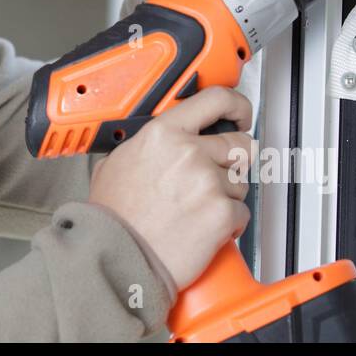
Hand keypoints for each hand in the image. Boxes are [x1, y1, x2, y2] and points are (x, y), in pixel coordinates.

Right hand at [88, 86, 257, 292]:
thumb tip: (164, 140)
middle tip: (214, 178)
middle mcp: (189, 152)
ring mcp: (208, 182)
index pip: (215, 100)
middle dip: (232, 162)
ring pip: (240, 182)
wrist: (117, 255)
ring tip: (195, 211)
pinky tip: (202, 228)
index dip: (236, 105)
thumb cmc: (114, 216)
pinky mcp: (221, 214)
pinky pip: (241, 213)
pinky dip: (228, 224)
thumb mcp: (116, 162)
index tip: (241, 114)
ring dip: (225, 196)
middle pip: (239, 144)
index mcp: (164, 133)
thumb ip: (147, 144)